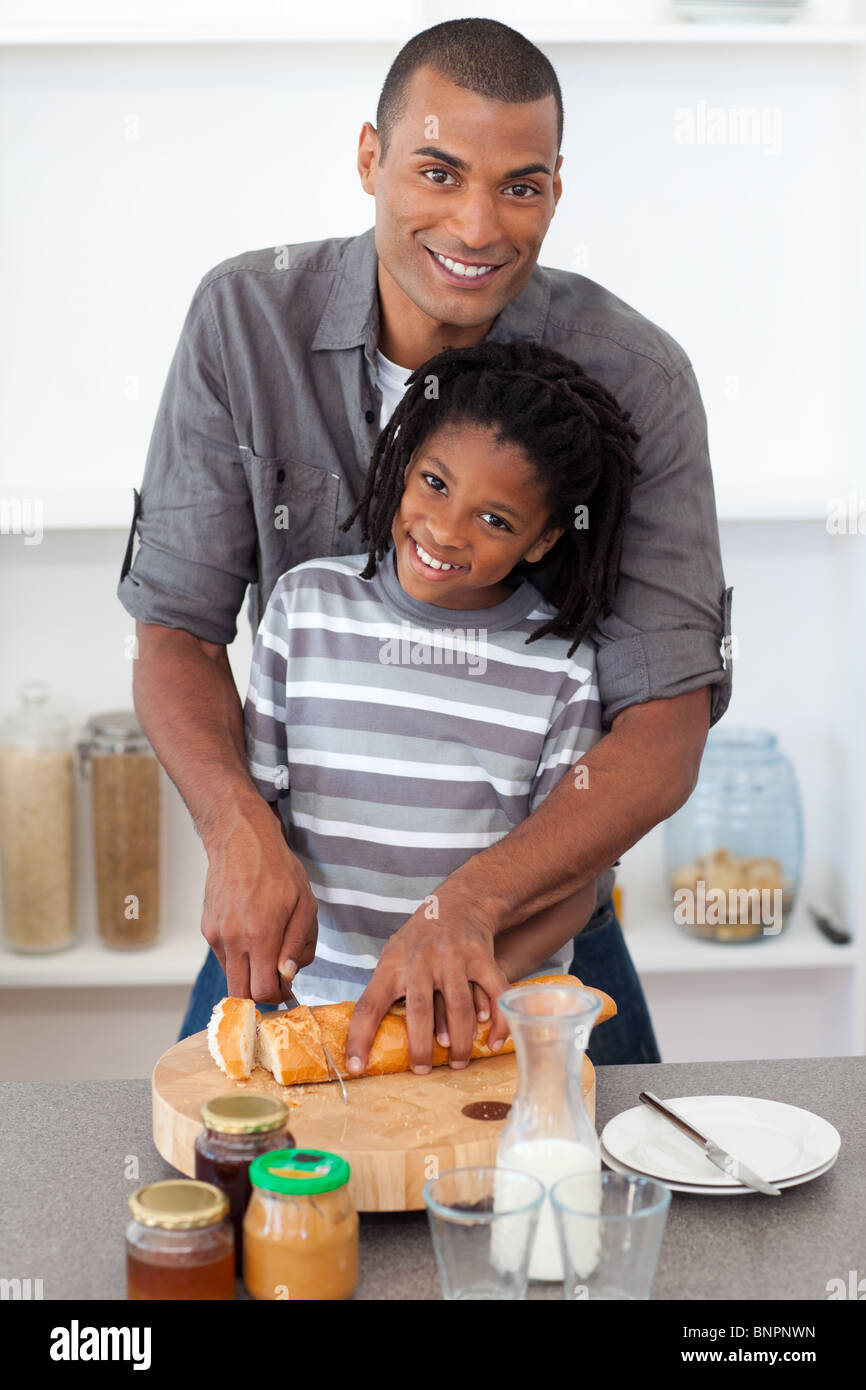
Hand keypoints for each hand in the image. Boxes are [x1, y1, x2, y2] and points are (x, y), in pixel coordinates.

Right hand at [201, 797, 317, 1001]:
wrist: (241, 841)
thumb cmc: (279, 870)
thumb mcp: (305, 904)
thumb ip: (298, 944)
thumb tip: (288, 975)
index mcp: (261, 935)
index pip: (263, 991)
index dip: (277, 995)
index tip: (288, 987)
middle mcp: (234, 939)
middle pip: (242, 994)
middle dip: (261, 994)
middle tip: (277, 980)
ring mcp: (217, 935)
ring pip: (231, 978)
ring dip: (249, 976)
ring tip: (267, 953)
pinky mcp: (208, 928)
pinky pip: (224, 958)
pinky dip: (239, 958)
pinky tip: (253, 936)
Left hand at [344, 887, 510, 1074]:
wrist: (457, 903)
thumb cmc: (419, 941)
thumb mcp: (393, 956)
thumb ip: (386, 990)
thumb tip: (373, 1039)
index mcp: (392, 965)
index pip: (368, 1006)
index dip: (360, 1038)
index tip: (356, 1068)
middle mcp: (420, 961)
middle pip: (419, 1011)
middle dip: (421, 1047)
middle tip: (423, 1070)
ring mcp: (453, 957)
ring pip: (459, 1007)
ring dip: (461, 1041)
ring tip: (459, 1063)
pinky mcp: (481, 956)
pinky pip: (493, 994)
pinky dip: (498, 1022)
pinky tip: (494, 1043)